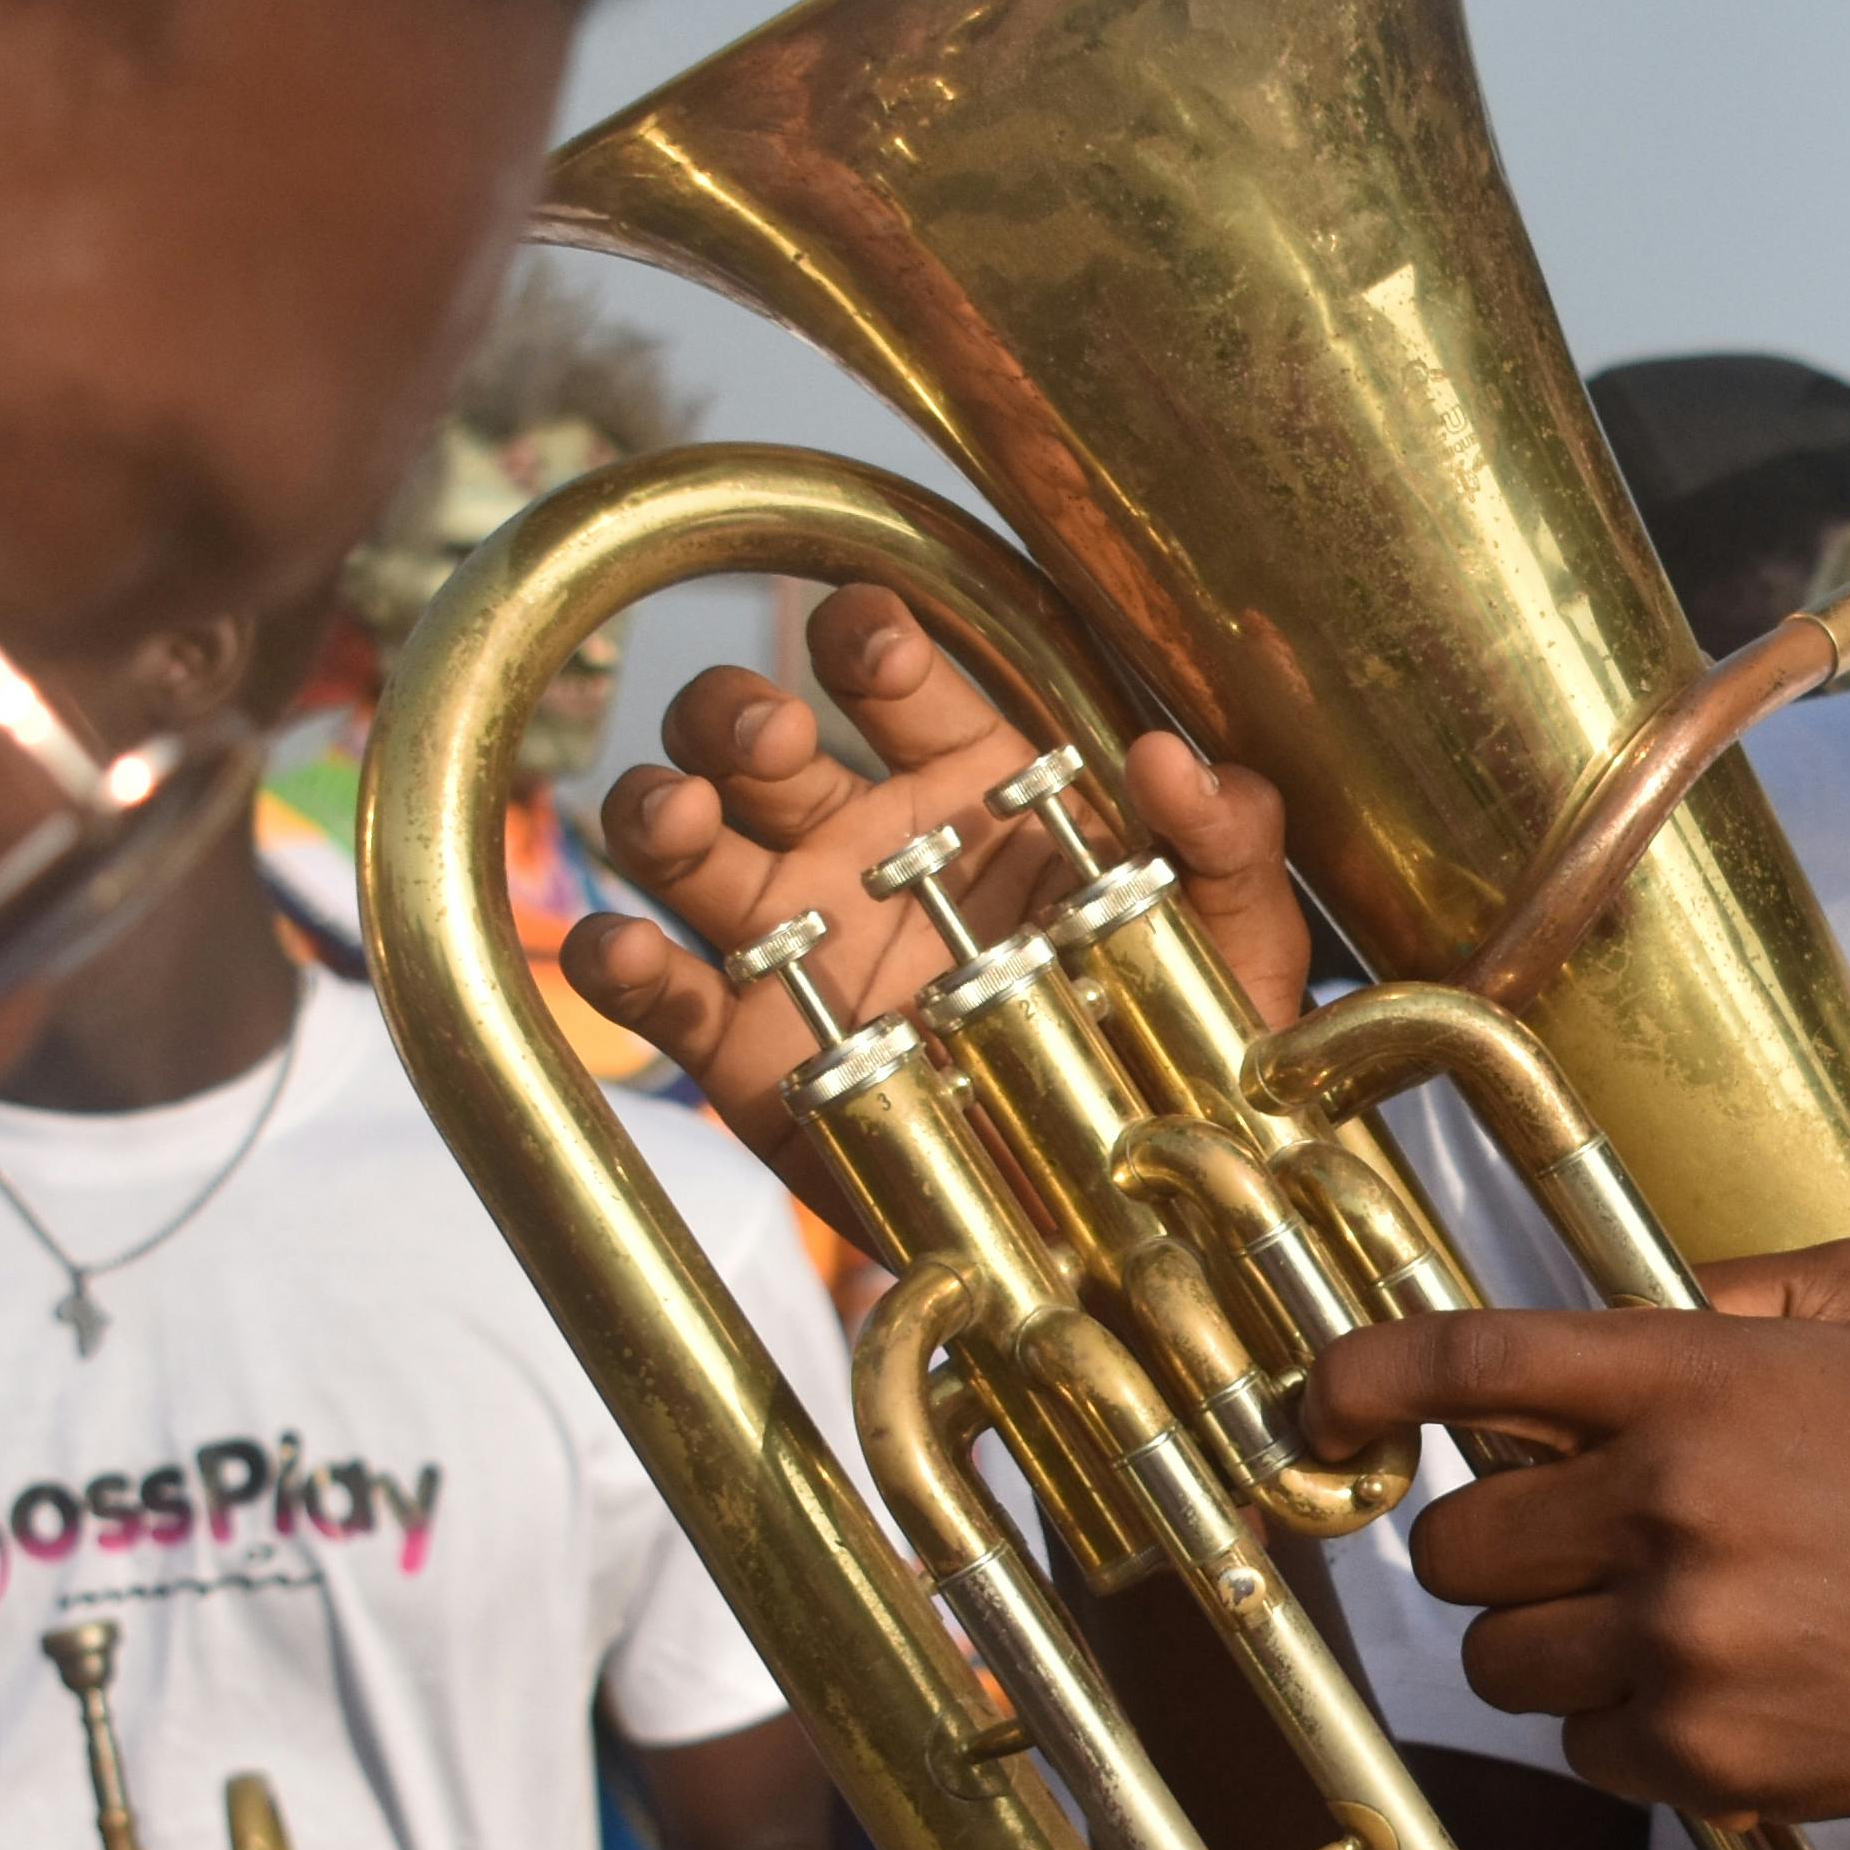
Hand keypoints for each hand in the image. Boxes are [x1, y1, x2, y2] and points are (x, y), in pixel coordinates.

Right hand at [559, 585, 1313, 1199]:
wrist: (1132, 1210)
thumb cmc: (1187, 1049)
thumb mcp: (1238, 946)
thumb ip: (1227, 844)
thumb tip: (1171, 754)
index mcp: (972, 786)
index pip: (895, 674)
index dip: (866, 639)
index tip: (869, 646)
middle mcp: (861, 843)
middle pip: (754, 737)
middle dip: (739, 715)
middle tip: (773, 744)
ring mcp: (792, 943)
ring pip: (680, 838)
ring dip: (656, 807)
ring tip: (679, 818)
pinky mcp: (743, 1051)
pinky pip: (656, 991)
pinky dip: (610, 964)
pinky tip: (615, 951)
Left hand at [1306, 1241, 1849, 1825]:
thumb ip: (1738, 1282)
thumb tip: (1618, 1292)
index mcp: (1695, 1380)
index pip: (1476, 1362)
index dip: (1368, 1378)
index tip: (1323, 1403)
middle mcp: (1670, 1503)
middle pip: (1455, 1543)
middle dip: (1493, 1549)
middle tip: (1573, 1547)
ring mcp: (1679, 1637)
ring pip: (1499, 1659)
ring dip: (1552, 1647)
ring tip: (1665, 1624)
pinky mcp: (1698, 1752)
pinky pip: (1580, 1749)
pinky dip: (1628, 1732)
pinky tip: (1727, 1692)